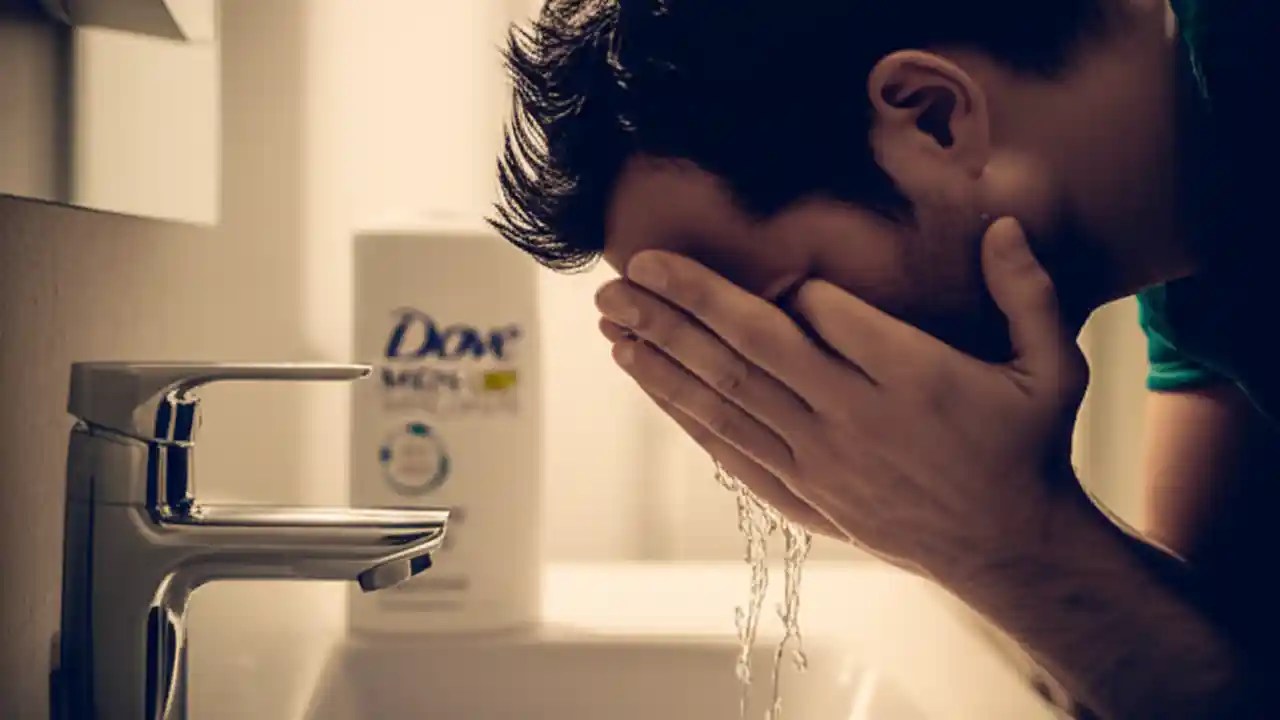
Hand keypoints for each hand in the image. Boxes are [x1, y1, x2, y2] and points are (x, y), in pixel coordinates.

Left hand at [594, 218, 1088, 577]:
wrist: (1009, 549)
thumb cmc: (1027, 447)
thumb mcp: (1053, 368)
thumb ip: (1029, 294)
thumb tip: (1004, 224)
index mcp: (914, 377)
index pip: (828, 313)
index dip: (789, 284)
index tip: (767, 265)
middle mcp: (855, 419)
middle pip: (754, 349)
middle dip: (684, 306)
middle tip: (627, 271)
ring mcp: (821, 461)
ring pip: (728, 398)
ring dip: (665, 356)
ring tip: (615, 321)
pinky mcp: (803, 495)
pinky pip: (732, 447)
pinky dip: (686, 412)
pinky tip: (650, 380)